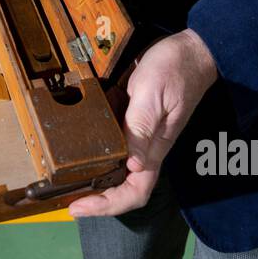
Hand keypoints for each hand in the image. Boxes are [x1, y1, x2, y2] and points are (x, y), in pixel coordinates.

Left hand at [69, 28, 217, 217]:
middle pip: (122, 187)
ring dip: (94, 180)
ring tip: (67, 183)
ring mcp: (141, 136)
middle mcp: (147, 149)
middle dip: (96, 199)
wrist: (191, 51)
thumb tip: (132, 166)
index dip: (107, 205)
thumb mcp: (153, 96)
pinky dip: (96, 152)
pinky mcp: (134, 122)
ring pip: (117, 170)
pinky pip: (115, 146)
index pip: (134, 192)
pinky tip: (78, 148)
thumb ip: (142, 129)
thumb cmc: (175, 71)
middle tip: (66, 199)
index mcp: (155, 149)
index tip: (78, 207)